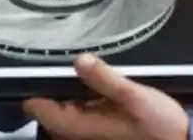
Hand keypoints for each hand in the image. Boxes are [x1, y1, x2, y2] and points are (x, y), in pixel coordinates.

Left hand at [24, 55, 189, 139]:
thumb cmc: (159, 126)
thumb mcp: (134, 96)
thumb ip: (104, 78)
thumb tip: (79, 60)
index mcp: (76, 127)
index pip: (35, 106)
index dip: (33, 84)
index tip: (39, 63)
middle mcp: (75, 134)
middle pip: (45, 107)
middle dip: (53, 85)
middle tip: (68, 62)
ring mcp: (85, 135)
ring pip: (61, 110)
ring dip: (68, 91)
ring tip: (84, 71)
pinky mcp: (96, 131)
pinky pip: (77, 113)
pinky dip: (80, 99)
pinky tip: (96, 87)